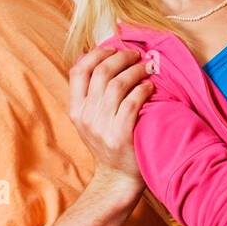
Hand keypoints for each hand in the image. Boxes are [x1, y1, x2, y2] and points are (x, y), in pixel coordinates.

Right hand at [68, 46, 153, 191]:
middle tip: (136, 55)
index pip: (78, 70)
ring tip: (147, 67)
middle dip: (122, 57)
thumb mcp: (91, 119)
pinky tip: (150, 87)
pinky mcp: (120, 136)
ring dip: (136, 70)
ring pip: (118, 84)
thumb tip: (105, 58)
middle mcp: (86, 117)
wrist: (118, 177)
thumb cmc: (109, 141)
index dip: (97, 53)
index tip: (113, 48)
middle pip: (101, 72)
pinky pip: (132, 103)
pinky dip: (143, 89)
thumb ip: (93, 94)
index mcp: (76, 109)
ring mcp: (102, 127)